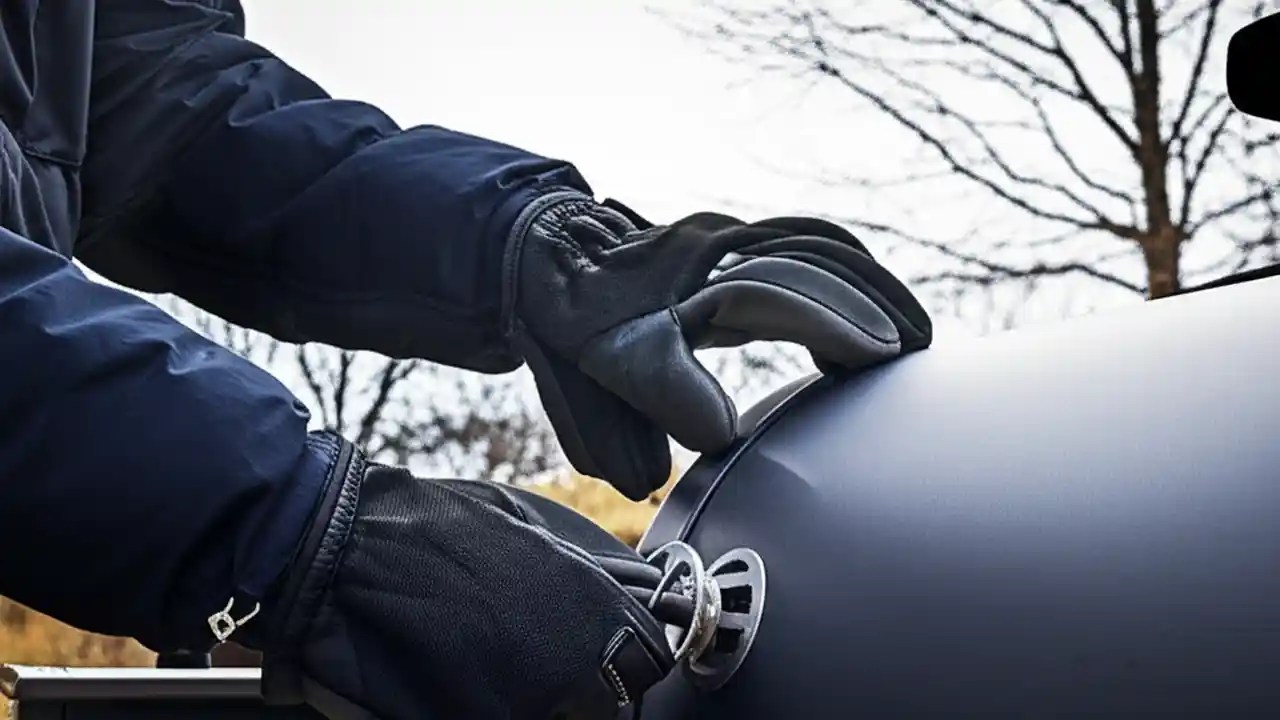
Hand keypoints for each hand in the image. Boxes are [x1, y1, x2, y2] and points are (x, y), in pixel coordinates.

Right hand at [242, 434, 674, 719]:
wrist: (340, 552)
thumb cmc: (428, 526)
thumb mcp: (525, 523)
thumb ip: (584, 568)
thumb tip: (624, 586)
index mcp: (595, 605)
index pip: (650, 659)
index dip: (627, 657)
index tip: (603, 654)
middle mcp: (573, 661)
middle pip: (608, 703)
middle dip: (580, 689)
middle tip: (531, 662)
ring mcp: (526, 704)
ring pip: (553, 718)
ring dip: (531, 701)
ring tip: (481, 663)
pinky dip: (482, 708)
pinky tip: (451, 681)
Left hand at [502, 192, 931, 498]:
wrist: (550, 264)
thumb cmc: (583, 324)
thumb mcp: (613, 365)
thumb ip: (667, 401)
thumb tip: (724, 437)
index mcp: (690, 277)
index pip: (778, 293)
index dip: (830, 322)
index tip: (880, 355)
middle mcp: (718, 248)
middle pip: (810, 261)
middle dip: (869, 302)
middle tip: (916, 349)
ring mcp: (729, 240)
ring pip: (813, 246)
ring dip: (867, 283)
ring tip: (912, 330)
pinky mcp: (736, 243)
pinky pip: (801, 241)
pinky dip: (844, 268)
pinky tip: (865, 304)